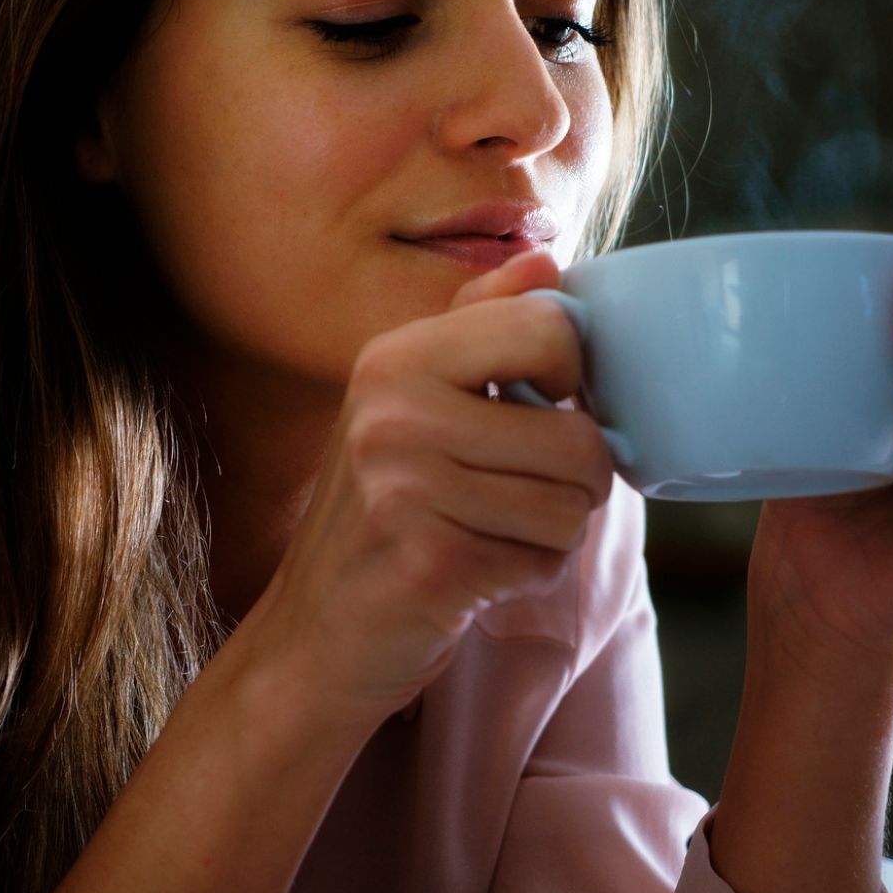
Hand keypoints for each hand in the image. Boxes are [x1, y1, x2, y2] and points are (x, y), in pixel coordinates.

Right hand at [244, 249, 615, 725]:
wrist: (312, 635)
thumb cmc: (379, 515)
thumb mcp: (413, 402)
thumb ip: (481, 325)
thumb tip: (548, 257)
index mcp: (395, 356)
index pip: (551, 327)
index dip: (574, 379)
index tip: (536, 411)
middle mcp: (393, 411)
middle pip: (580, 434)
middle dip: (571, 479)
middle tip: (511, 494)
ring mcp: (405, 488)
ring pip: (573, 504)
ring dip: (547, 534)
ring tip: (482, 535)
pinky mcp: (429, 563)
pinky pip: (544, 561)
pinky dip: (523, 577)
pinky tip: (469, 576)